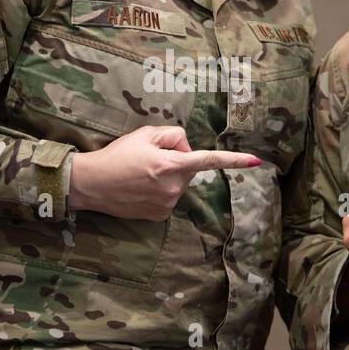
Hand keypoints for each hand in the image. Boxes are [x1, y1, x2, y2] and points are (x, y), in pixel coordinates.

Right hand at [68, 125, 260, 220]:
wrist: (91, 184)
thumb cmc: (116, 156)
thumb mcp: (144, 134)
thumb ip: (173, 136)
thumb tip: (186, 149)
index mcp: (171, 165)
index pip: (209, 160)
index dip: (234, 160)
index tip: (257, 162)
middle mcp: (173, 187)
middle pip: (189, 167)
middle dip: (177, 160)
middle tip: (149, 158)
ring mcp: (167, 204)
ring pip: (179, 182)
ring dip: (168, 175)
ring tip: (140, 174)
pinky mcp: (160, 215)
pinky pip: (169, 197)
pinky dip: (160, 190)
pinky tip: (140, 187)